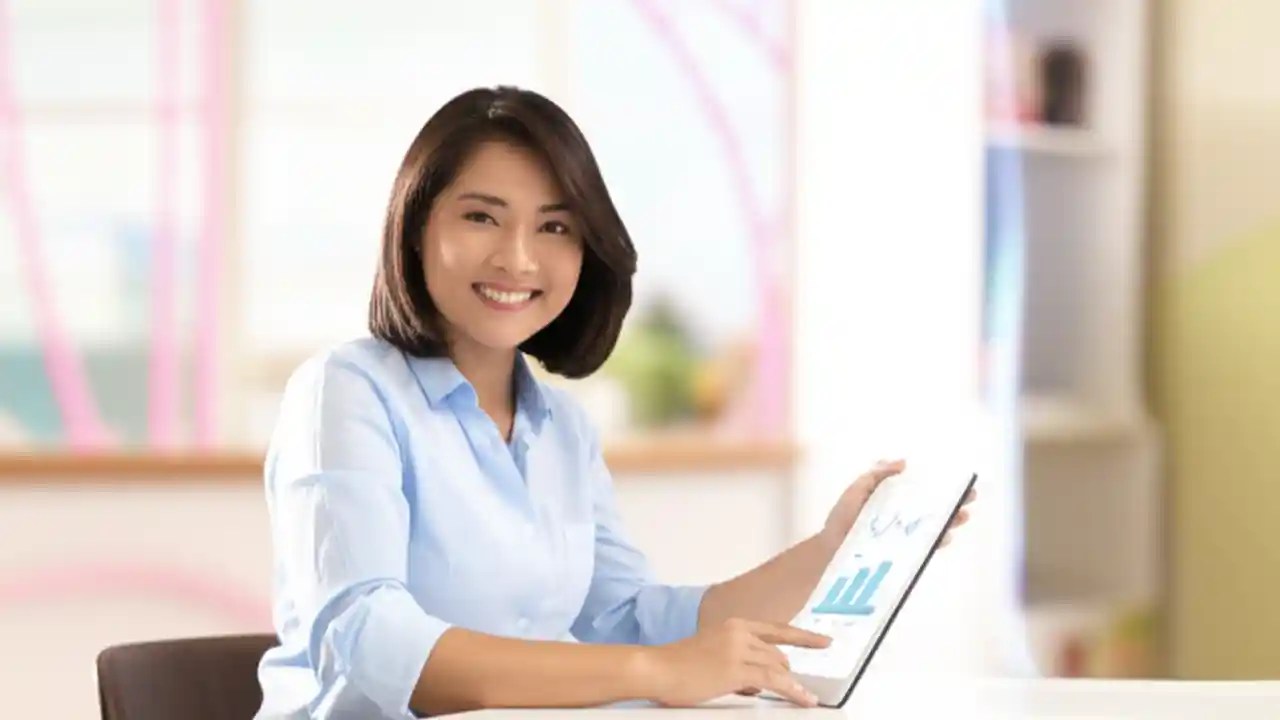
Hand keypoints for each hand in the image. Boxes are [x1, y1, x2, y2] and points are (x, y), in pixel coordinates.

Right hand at [641, 618, 830, 707]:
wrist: (656, 669)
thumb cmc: (677, 665)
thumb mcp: (712, 653)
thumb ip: (737, 660)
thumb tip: (757, 680)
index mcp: (733, 625)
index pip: (776, 630)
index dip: (803, 637)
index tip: (823, 641)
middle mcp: (739, 632)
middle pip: (778, 653)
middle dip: (785, 672)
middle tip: (791, 689)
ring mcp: (738, 649)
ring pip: (778, 667)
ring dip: (790, 684)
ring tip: (802, 698)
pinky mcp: (736, 669)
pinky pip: (774, 680)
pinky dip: (793, 691)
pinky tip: (803, 698)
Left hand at [820, 459, 977, 547]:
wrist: (830, 550)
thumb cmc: (842, 519)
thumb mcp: (858, 490)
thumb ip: (877, 475)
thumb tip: (903, 462)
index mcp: (895, 502)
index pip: (924, 493)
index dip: (943, 487)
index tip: (960, 481)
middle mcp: (904, 519)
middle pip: (935, 509)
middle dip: (954, 502)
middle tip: (970, 496)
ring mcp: (905, 538)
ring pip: (935, 528)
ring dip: (951, 522)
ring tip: (962, 515)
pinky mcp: (903, 555)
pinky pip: (925, 548)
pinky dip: (936, 542)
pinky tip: (945, 536)